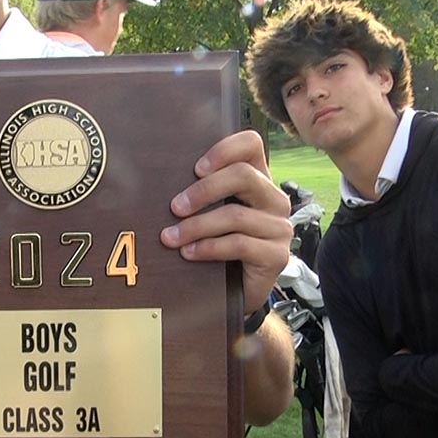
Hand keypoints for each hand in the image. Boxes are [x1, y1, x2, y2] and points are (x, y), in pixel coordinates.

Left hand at [160, 130, 291, 310]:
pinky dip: (208, 248)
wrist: (238, 291)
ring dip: (195, 226)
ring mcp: (279, 227)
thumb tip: (158, 182)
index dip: (224, 149)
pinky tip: (188, 253)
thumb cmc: (219, 247)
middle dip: (203, 190)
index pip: (251, 145)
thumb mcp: (209, 214)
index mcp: (258, 180)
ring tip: (170, 238)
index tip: (196, 168)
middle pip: (243, 175)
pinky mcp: (276, 255)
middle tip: (174, 207)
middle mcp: (273, 199)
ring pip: (235, 215)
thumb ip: (199, 195)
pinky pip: (239, 244)